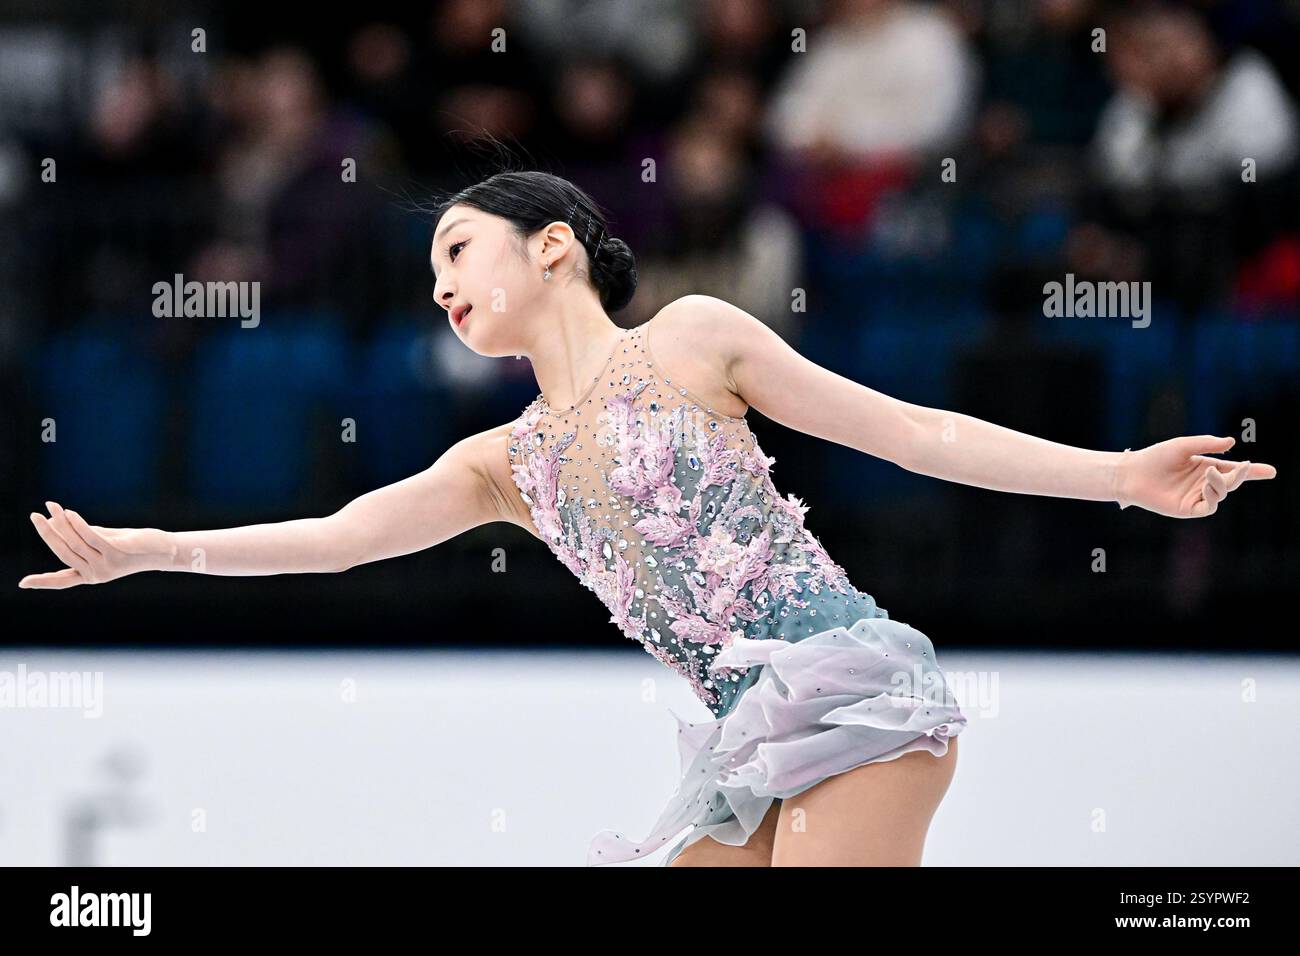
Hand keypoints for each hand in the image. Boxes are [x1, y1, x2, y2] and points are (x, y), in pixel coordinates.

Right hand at [19, 501, 176, 588]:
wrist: (163, 550)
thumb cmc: (133, 545)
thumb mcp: (105, 542)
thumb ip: (83, 536)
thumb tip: (58, 522)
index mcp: (90, 576)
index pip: (62, 581)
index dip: (42, 582)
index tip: (22, 584)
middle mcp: (95, 574)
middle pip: (63, 552)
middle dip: (46, 533)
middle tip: (34, 516)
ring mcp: (105, 564)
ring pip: (74, 542)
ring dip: (61, 522)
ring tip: (51, 506)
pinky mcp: (115, 552)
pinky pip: (90, 535)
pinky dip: (77, 523)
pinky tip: (69, 512)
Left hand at [1114, 436, 1276, 517]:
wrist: (1132, 473)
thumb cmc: (1155, 457)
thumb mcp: (1183, 446)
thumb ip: (1207, 444)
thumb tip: (1232, 441)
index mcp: (1204, 467)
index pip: (1233, 470)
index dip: (1252, 471)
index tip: (1271, 471)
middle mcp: (1203, 483)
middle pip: (1231, 481)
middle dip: (1243, 475)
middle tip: (1246, 466)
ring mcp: (1196, 496)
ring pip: (1222, 493)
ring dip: (1223, 483)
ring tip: (1211, 472)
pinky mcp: (1188, 509)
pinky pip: (1209, 506)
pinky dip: (1212, 496)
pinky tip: (1206, 485)